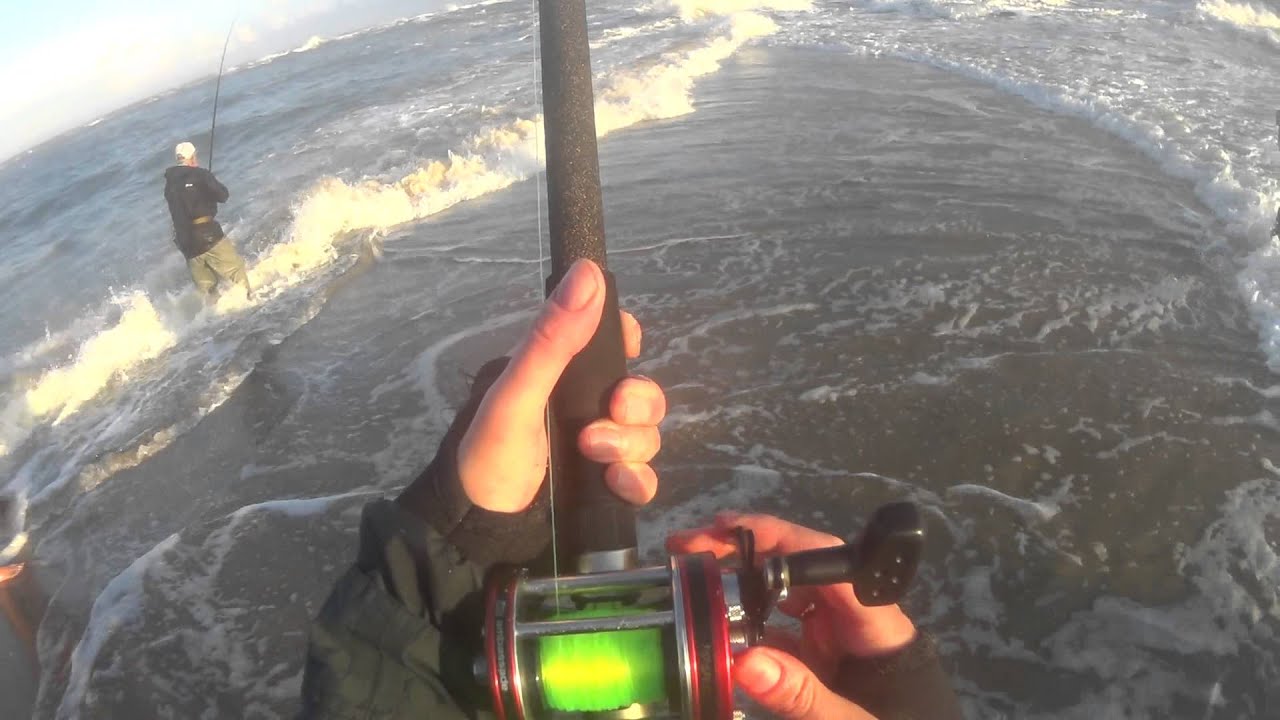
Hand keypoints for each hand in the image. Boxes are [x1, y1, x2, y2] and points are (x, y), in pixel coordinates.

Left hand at [459, 259, 664, 511]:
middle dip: (636, 404)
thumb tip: (588, 272)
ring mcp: (598, 451)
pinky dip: (637, 481)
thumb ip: (552, 339)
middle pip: (640, 394)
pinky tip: (615, 484)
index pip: (610, 343)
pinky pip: (644, 479)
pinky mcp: (605, 491)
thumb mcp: (516, 394)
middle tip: (611, 415)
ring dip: (631, 445)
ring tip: (596, 459)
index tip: (628, 347)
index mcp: (559, 376)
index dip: (626, 341)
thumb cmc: (487, 455)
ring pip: (647, 436)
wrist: (477, 533)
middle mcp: (583, 409)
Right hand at [668, 512, 918, 718]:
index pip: (828, 561)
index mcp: (875, 624)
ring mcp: (837, 638)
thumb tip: (743, 664)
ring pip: (785, 595)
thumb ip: (802, 695)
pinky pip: (780, 631)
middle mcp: (854, 618)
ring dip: (740, 583)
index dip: (777, 539)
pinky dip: (746, 627)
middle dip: (745, 549)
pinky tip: (713, 628)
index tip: (725, 530)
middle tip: (687, 544)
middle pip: (799, 566)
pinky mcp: (822, 659)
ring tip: (691, 574)